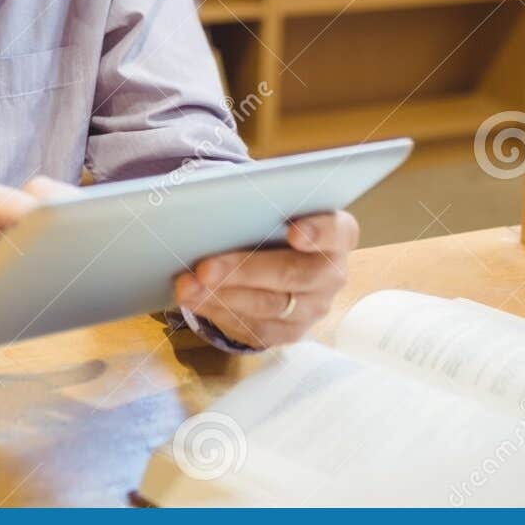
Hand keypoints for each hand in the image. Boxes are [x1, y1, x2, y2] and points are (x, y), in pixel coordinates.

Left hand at [174, 210, 358, 349]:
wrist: (275, 254)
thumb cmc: (273, 218)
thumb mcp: (275, 199)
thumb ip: (267, 193)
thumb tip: (226, 194)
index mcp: (338, 233)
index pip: (336, 232)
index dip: (317, 232)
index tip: (293, 232)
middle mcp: (332, 274)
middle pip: (293, 274)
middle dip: (244, 270)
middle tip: (205, 268)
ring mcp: (313, 307)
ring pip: (269, 306)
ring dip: (222, 296)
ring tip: (187, 286)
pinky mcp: (290, 331)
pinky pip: (255, 329)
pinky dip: (220, 313)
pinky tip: (194, 300)